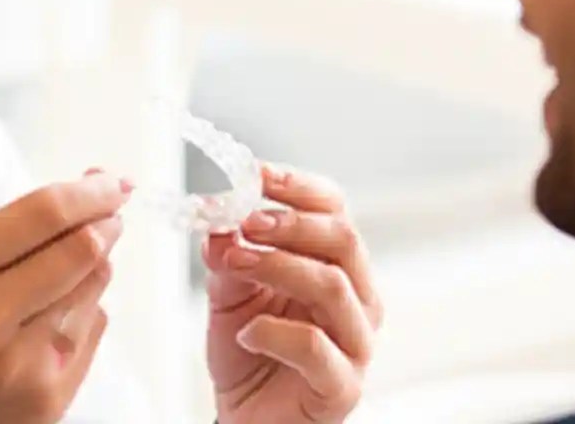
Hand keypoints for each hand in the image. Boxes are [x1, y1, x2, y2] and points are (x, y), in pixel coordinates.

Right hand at [0, 170, 130, 423]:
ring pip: (94, 287)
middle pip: (81, 250)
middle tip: (111, 209)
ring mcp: (25, 365)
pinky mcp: (52, 396)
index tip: (111, 182)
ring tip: (65, 269)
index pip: (42, 215)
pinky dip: (85, 309)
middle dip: (106, 222)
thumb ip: (11, 234)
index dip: (90, 192)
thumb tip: (89, 192)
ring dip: (95, 264)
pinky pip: (93, 328)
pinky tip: (53, 317)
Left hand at [205, 165, 381, 423]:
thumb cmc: (249, 349)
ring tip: (234, 262)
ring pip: (333, 286)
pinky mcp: (342, 387)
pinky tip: (248, 332)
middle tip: (246, 219)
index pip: (335, 210)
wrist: (247, 416)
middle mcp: (358, 299)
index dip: (298, 186)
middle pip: (343, 240)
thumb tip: (216, 217)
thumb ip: (227, 254)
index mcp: (336, 265)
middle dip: (290, 222)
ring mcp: (355, 344)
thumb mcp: (228, 291)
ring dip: (278, 264)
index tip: (255, 173)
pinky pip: (318, 348)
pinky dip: (276, 332)